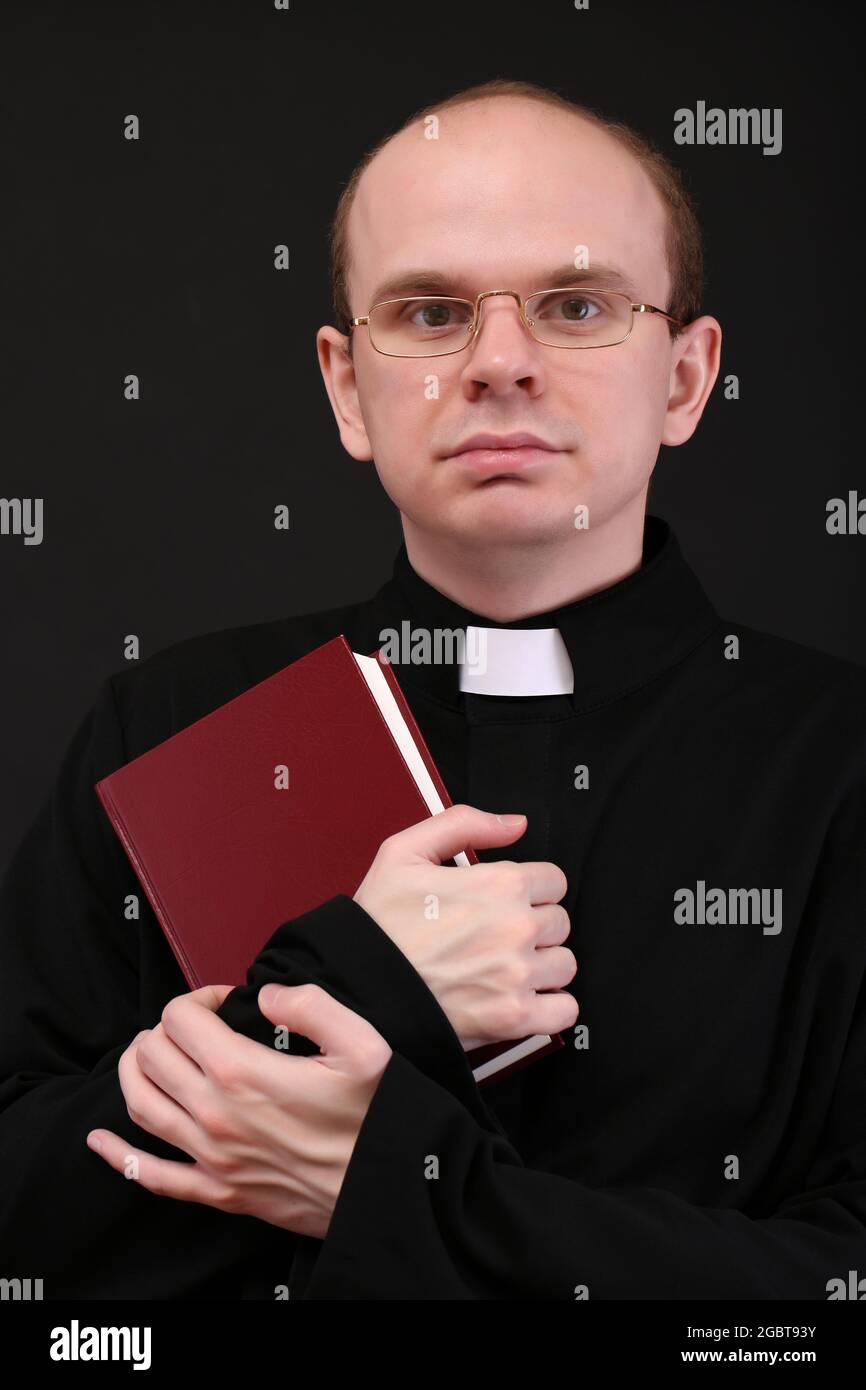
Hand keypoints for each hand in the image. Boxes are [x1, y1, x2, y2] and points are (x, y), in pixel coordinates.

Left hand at [86, 982, 391, 1239]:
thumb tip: (265, 995)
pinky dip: (119, 1156)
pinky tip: (100, 1142)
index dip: (197, 998)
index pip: (181, 1019)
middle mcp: (215, 1115)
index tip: (223, 1001)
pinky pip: (151, 1176)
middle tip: (193, 1025)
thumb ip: (311, 1004)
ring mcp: (212, 1157)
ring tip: (148, 1054)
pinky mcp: (218, 1191)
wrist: (386, 1192)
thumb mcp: (363, 1044)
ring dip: (133, 1071)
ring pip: (140, 1105)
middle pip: (151, 1055)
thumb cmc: (377, 1117)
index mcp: (244, 1073)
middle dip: (165, 1028)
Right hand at [353, 803, 577, 1050]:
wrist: (357, 989)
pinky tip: (521, 998)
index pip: (553, 881)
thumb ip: (464, 824)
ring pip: (564, 964)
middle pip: (560, 922)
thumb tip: (516, 824)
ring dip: (542, 966)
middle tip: (496, 937)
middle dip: (533, 927)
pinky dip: (550, 1007)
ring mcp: (518, 975)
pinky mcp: (514, 1018)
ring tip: (505, 968)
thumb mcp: (403, 852)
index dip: (529, 890)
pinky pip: (564, 1010)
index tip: (505, 904)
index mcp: (499, 884)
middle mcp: (516, 928)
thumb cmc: (377, 926)